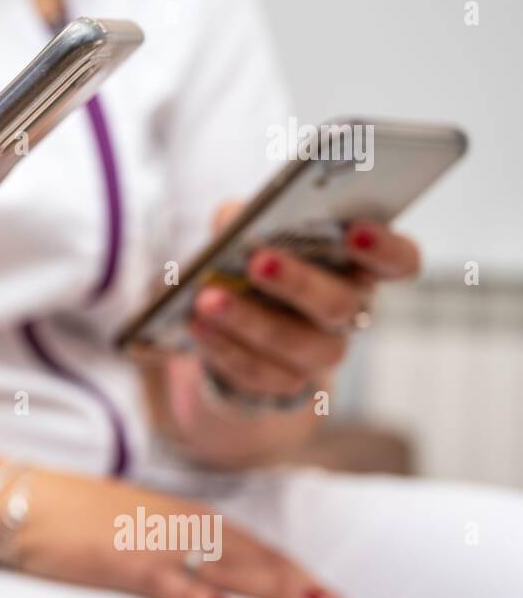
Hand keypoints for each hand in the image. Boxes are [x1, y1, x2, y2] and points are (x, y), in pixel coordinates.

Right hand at [15, 471, 362, 597]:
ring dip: (276, 589)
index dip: (300, 572)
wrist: (24, 502)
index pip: (258, 547)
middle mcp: (181, 525)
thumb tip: (213, 574)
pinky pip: (166, 582)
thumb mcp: (137, 525)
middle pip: (258, 558)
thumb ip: (177, 544)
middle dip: (307, 586)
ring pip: (229, 567)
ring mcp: (154, 543)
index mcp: (186, 516)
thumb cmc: (75, 516)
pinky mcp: (122, 563)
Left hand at [188, 201, 419, 399]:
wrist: (230, 317)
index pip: (400, 262)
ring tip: (208, 299)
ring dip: (251, 321)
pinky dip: (225, 348)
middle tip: (258, 262)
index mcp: (358, 265)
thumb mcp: (248, 226)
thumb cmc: (250, 255)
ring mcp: (321, 352)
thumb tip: (237, 220)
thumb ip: (249, 215)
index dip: (385, 249)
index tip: (354, 230)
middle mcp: (350, 310)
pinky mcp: (286, 381)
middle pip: (340, 304)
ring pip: (299, 344)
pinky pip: (260, 372)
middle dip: (298, 283)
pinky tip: (196, 324)